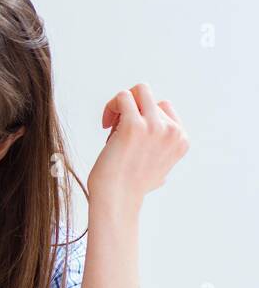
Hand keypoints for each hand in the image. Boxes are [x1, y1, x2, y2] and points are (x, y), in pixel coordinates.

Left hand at [87, 83, 188, 211]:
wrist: (117, 197)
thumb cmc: (131, 184)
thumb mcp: (160, 168)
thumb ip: (163, 151)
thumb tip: (159, 146)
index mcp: (182, 139)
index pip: (164, 106)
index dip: (143, 114)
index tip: (129, 131)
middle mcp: (172, 131)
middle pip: (149, 97)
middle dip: (131, 108)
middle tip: (117, 128)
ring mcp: (155, 126)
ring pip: (138, 91)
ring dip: (121, 105)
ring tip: (112, 126)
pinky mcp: (134, 125)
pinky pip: (122, 97)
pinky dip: (110, 106)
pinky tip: (105, 125)